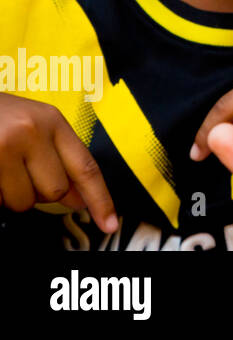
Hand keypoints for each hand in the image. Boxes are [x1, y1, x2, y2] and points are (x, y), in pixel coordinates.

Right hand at [0, 93, 116, 232]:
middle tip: (21, 172)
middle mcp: (31, 132)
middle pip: (55, 191)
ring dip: (12, 196)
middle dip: (39, 192)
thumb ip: (59, 157)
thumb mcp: (34, 124)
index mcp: (52, 121)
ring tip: (2, 169)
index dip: (100, 199)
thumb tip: (79, 199)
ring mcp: (3, 148)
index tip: (110, 223)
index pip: (85, 167)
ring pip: (23, 202)